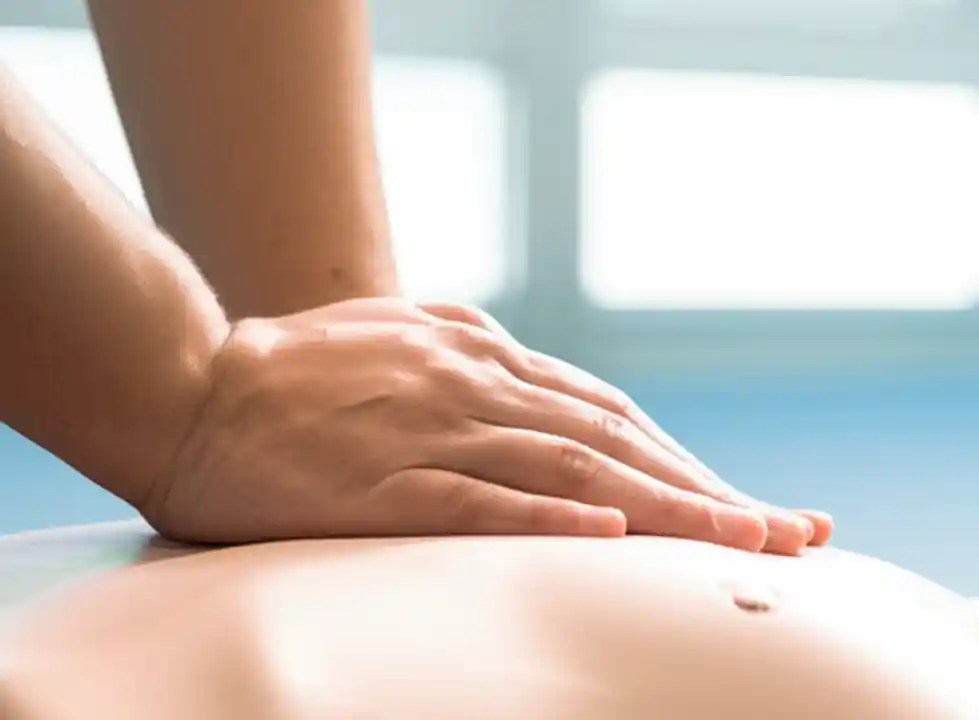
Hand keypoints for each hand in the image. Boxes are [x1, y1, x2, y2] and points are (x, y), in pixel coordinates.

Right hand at [141, 298, 831, 552]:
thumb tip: (535, 387)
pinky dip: (548, 522)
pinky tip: (610, 543)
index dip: (686, 460)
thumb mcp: (403, 342)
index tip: (750, 502)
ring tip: (742, 541)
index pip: (610, 416)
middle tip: (788, 532)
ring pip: (571, 472)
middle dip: (707, 489)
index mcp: (484, 356)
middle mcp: (476, 386)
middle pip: (615, 443)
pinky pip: (477, 503)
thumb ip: (473, 363)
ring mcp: (432, 430)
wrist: (187, 379)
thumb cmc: (293, 371)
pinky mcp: (381, 482)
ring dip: (663, 507)